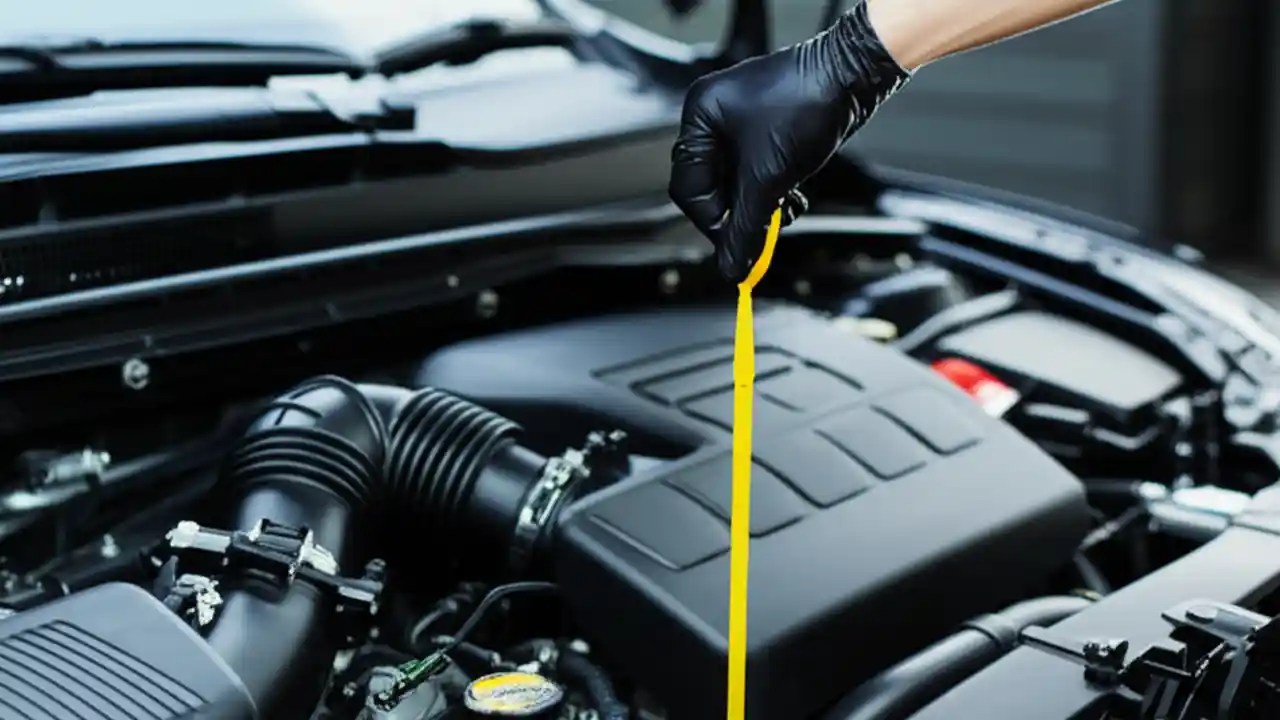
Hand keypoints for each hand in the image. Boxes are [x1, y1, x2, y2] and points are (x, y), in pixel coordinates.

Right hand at [668, 1, 910, 281]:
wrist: (853, 76)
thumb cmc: (806, 105)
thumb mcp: (769, 178)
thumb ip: (746, 228)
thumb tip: (731, 268)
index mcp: (700, 118)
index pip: (689, 189)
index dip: (713, 222)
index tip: (736, 246)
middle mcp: (713, 118)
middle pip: (713, 189)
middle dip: (741, 213)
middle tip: (761, 233)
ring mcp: (740, 123)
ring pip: (738, 184)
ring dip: (760, 205)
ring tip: (785, 209)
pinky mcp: (766, 130)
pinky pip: (757, 172)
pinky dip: (772, 191)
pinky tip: (792, 197)